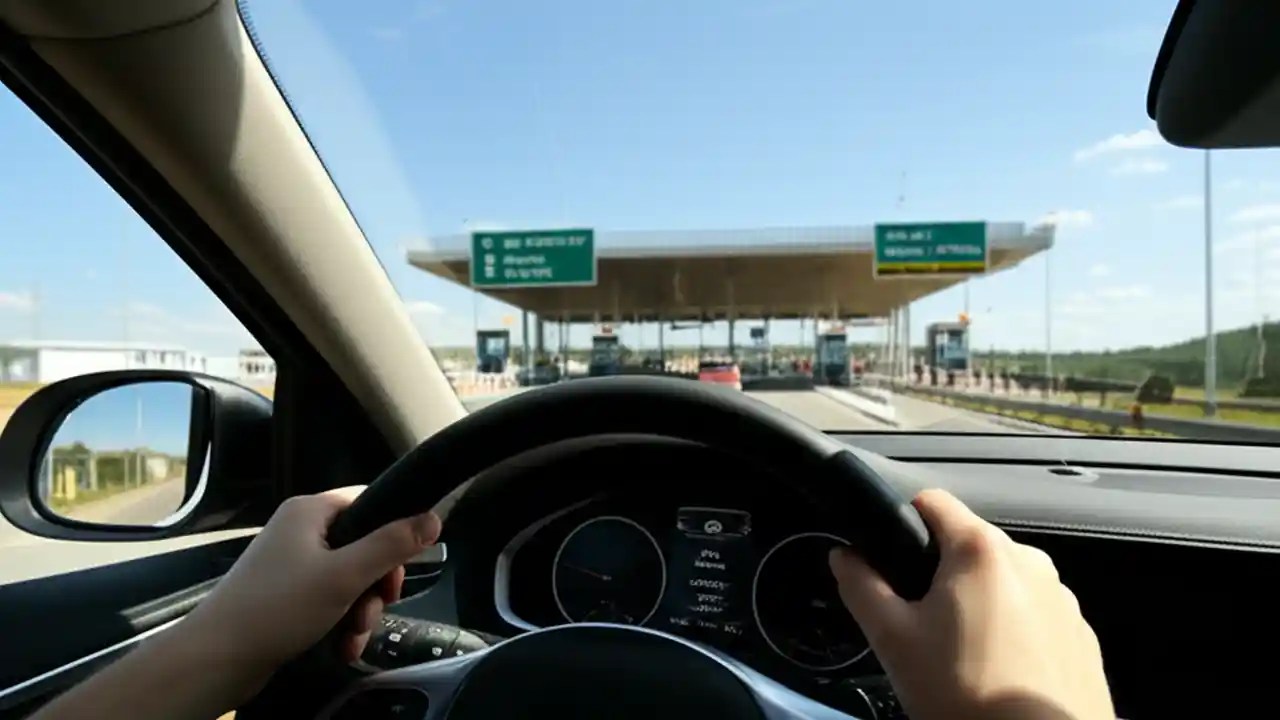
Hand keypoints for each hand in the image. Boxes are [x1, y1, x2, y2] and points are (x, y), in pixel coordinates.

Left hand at [184, 486, 440, 700]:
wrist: (216, 658)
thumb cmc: (280, 607)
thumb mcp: (345, 575)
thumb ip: (392, 545)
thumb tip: (433, 516)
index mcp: (310, 510)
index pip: (369, 503)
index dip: (394, 532)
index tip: (402, 568)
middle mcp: (299, 529)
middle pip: (363, 546)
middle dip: (375, 585)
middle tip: (376, 609)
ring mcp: (289, 562)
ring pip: (348, 578)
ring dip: (360, 610)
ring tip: (353, 637)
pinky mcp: (284, 593)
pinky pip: (327, 598)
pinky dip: (339, 621)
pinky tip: (341, 647)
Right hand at [829, 489, 1113, 719]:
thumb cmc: (963, 693)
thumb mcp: (892, 640)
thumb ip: (862, 587)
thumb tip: (844, 556)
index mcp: (981, 550)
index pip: (932, 501)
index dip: (902, 522)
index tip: (891, 561)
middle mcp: (1031, 560)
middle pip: (969, 545)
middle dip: (941, 574)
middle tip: (922, 625)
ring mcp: (1064, 598)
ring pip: (1004, 581)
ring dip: (980, 603)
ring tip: (964, 657)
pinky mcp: (1082, 635)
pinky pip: (1036, 615)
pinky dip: (1014, 631)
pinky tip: (1001, 671)